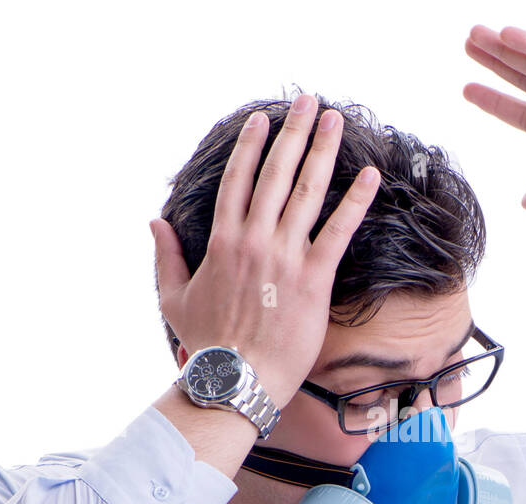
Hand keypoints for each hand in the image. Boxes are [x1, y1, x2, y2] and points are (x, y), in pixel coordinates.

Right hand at [151, 93, 380, 408]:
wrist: (235, 380)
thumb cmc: (206, 345)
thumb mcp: (173, 298)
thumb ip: (165, 256)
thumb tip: (154, 222)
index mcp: (221, 242)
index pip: (238, 181)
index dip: (252, 146)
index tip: (263, 120)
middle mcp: (253, 240)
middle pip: (276, 174)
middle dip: (293, 133)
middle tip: (308, 102)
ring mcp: (284, 257)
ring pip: (307, 192)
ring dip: (323, 152)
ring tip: (335, 121)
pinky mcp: (313, 279)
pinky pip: (338, 231)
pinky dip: (355, 201)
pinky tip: (371, 176)